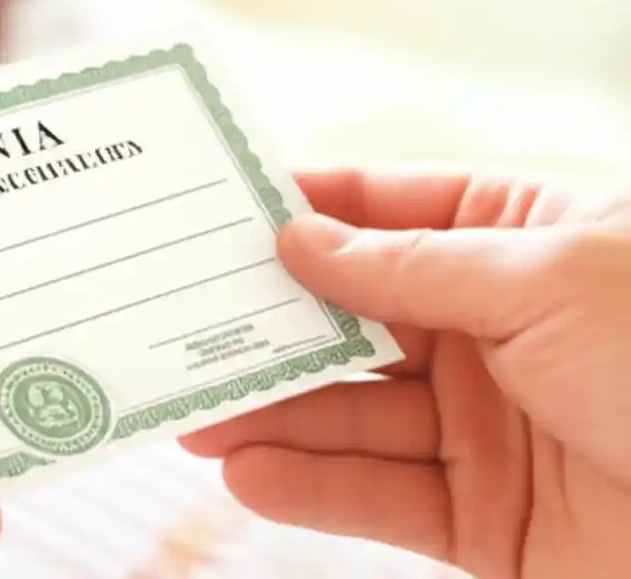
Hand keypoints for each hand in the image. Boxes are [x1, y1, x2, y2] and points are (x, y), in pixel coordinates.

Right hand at [180, 170, 630, 578]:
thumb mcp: (546, 282)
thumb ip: (409, 267)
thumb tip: (299, 238)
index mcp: (524, 241)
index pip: (391, 209)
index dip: (305, 208)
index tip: (215, 212)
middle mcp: (496, 327)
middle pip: (351, 317)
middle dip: (267, 324)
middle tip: (177, 325)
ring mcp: (485, 423)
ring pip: (351, 411)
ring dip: (270, 412)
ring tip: (191, 415)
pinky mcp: (481, 516)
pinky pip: (377, 496)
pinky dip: (309, 487)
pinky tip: (249, 474)